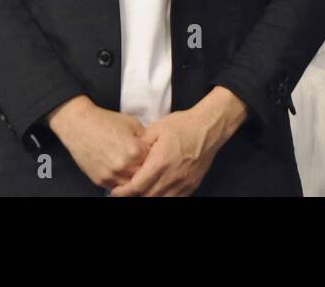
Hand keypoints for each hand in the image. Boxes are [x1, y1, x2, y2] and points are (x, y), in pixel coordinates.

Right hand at [47, 96, 147, 187]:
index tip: (153, 156)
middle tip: (142, 164)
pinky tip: (120, 170)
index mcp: (135, 150)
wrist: (80, 124)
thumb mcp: (132, 123)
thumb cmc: (106, 121)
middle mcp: (124, 166)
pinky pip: (116, 187)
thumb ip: (146, 138)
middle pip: (143, 177)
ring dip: (132, 179)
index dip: (154, 159)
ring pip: (130, 186)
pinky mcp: (100, 180)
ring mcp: (111, 175)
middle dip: (144, 171)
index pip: (154, 163)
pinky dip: (120, 181)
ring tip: (131, 168)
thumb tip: (154, 149)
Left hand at [110, 89, 244, 196]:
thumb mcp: (156, 129)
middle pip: (147, 196)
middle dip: (134, 195)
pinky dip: (164, 197)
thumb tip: (128, 157)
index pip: (137, 186)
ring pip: (161, 200)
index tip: (116, 191)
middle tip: (126, 190)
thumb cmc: (184, 125)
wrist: (209, 128)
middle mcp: (172, 176)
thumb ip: (140, 145)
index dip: (123, 191)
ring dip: (148, 197)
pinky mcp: (192, 185)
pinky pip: (175, 199)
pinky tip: (158, 192)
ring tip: (141, 191)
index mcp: (161, 162)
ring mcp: (184, 183)